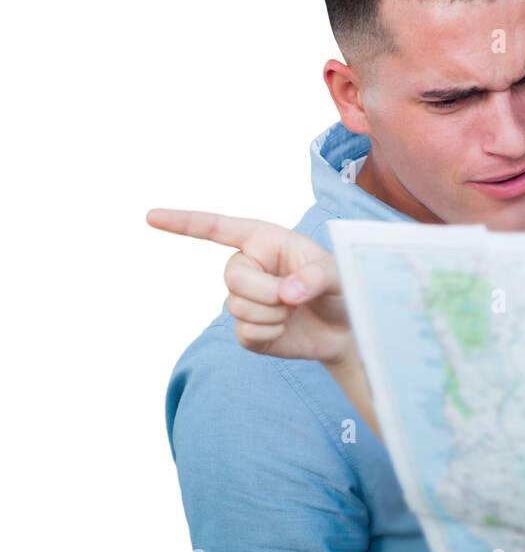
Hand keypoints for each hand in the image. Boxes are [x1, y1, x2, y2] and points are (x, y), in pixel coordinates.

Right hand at [146, 208, 354, 366]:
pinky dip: (271, 335)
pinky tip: (286, 329)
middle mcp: (249, 266)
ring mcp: (244, 299)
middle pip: (232, 276)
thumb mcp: (340, 274)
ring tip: (295, 311)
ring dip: (273, 315)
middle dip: (266, 291)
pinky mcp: (247, 330)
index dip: (183, 222)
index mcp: (265, 240)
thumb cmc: (344, 289)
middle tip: (295, 297)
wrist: (346, 330)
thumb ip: (317, 276)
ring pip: (238, 307)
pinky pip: (246, 333)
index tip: (151, 216)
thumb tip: (287, 293)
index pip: (218, 228)